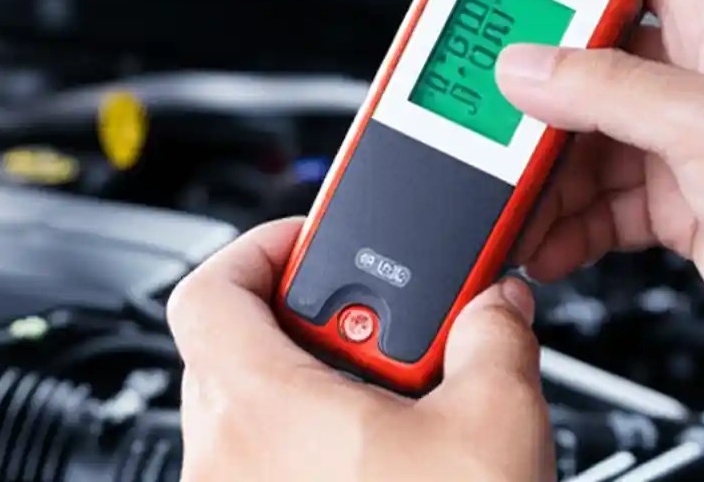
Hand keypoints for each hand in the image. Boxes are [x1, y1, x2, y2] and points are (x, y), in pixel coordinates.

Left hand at [168, 218, 552, 481]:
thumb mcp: (496, 426)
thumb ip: (493, 340)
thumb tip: (496, 308)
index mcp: (259, 404)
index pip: (207, 287)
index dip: (258, 248)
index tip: (313, 244)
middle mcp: (223, 456)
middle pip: (234, 346)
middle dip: (308, 324)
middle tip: (377, 333)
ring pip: (252, 414)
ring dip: (315, 391)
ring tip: (395, 406)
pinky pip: (262, 469)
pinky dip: (310, 450)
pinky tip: (385, 466)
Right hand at [498, 0, 703, 407]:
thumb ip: (609, 92)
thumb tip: (524, 68)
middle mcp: (701, 76)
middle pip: (589, 48)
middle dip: (528, 76)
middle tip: (475, 95)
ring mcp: (688, 143)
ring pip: (585, 133)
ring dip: (539, 166)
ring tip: (505, 192)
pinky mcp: (682, 204)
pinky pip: (600, 201)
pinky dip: (564, 222)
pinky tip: (545, 242)